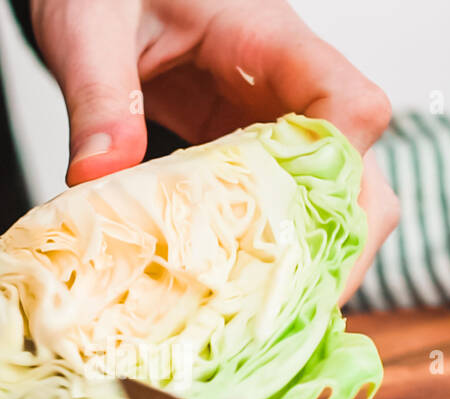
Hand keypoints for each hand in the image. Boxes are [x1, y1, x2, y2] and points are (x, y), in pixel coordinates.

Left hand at [30, 0, 397, 301]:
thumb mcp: (90, 25)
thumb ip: (97, 95)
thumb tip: (99, 174)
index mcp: (267, 38)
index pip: (348, 102)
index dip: (344, 169)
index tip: (311, 227)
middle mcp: (284, 85)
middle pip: (359, 168)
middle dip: (344, 242)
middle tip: (304, 307)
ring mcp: (267, 122)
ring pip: (326, 198)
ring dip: (309, 258)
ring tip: (274, 318)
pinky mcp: (238, 150)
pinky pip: (274, 206)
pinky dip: (264, 254)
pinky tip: (237, 297)